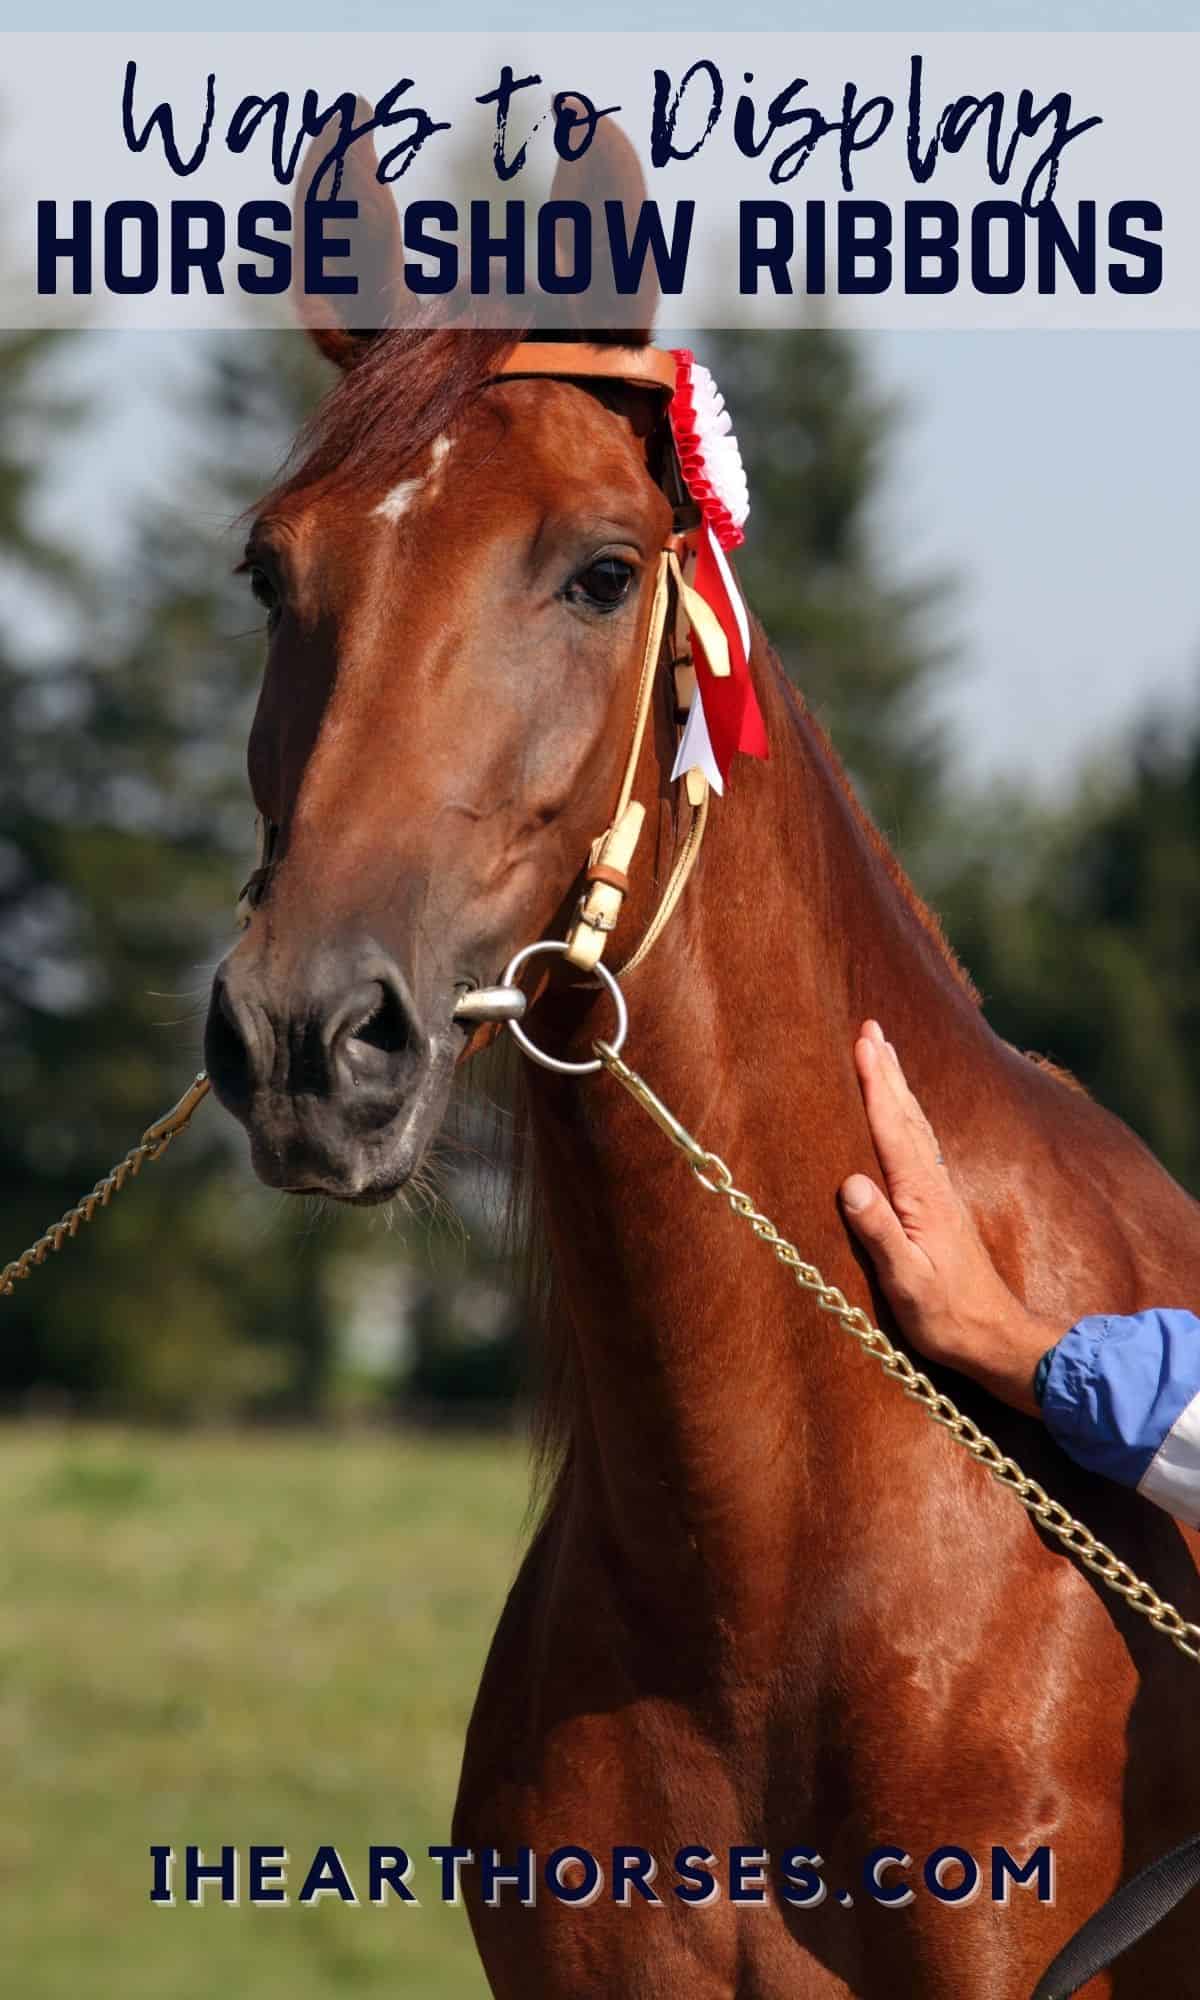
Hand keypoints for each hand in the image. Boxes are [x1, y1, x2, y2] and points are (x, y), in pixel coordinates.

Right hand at [839, 1021, 1061, 1417]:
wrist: (995, 1337)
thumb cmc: (945, 1315)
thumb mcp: (906, 1280)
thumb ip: (880, 1231)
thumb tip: (851, 1183)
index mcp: (921, 1196)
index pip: (892, 1128)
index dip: (875, 1084)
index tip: (863, 1042)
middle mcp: (933, 1185)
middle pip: (906, 1114)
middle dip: (887, 1069)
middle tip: (870, 1027)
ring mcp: (940, 1193)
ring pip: (915, 1125)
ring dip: (898, 1086)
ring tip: (883, 1054)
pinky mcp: (940, 1207)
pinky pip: (918, 1145)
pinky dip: (906, 1116)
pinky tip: (902, 1115)